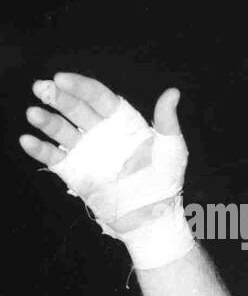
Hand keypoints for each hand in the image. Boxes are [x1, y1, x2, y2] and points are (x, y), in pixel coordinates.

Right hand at [20, 72, 185, 233]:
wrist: (153, 216)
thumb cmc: (166, 181)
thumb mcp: (172, 150)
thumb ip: (167, 121)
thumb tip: (173, 93)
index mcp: (121, 121)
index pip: (97, 97)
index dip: (80, 86)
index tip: (62, 78)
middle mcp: (100, 132)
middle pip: (75, 109)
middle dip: (57, 97)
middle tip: (42, 88)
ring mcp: (86, 151)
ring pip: (61, 130)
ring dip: (46, 120)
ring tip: (34, 113)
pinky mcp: (74, 171)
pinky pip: (53, 157)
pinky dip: (40, 149)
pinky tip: (28, 140)